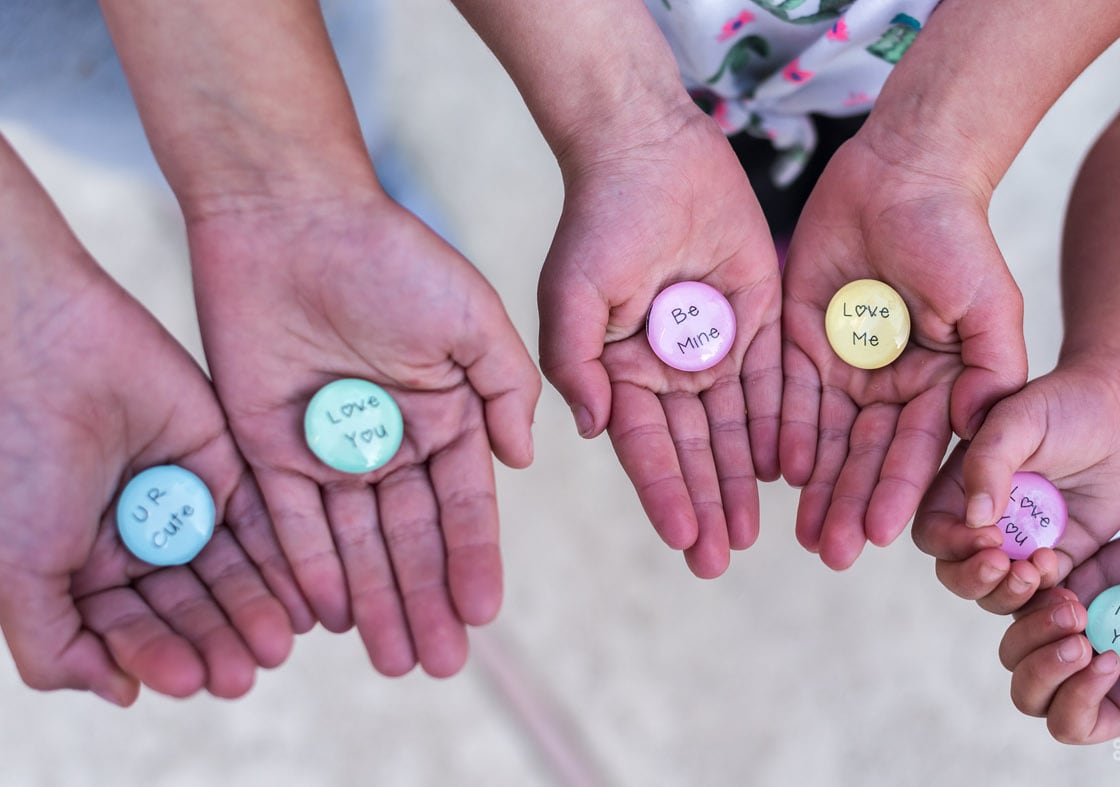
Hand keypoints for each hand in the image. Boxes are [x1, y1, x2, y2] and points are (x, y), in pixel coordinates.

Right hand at [0, 258, 303, 703]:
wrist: (38, 351)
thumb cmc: (13, 460)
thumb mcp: (17, 571)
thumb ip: (57, 644)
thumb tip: (119, 691)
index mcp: (78, 567)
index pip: (132, 628)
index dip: (161, 656)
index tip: (190, 681)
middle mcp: (133, 538)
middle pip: (189, 605)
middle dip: (217, 640)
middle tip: (247, 672)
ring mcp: (180, 498)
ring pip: (229, 569)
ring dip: (254, 610)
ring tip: (277, 644)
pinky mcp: (223, 458)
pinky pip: (261, 519)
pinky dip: (281, 560)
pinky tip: (301, 595)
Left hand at [187, 191, 540, 676]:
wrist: (291, 216)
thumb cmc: (394, 257)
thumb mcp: (473, 318)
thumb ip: (508, 389)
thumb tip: (520, 463)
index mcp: (446, 419)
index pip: (463, 507)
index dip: (473, 561)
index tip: (483, 612)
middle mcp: (391, 444)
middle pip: (410, 540)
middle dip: (425, 601)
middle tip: (439, 661)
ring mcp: (329, 450)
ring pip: (355, 543)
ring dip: (375, 601)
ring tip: (394, 658)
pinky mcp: (268, 447)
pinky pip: (288, 521)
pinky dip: (307, 567)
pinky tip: (329, 614)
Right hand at [538, 105, 781, 578]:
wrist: (651, 150)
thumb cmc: (599, 221)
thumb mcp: (571, 296)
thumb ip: (575, 365)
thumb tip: (591, 430)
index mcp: (619, 372)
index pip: (643, 448)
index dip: (663, 494)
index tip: (682, 540)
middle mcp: (668, 371)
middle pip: (692, 451)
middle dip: (706, 505)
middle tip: (720, 560)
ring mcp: (715, 348)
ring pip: (736, 429)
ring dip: (744, 482)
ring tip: (754, 534)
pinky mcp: (758, 322)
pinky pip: (776, 384)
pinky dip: (783, 427)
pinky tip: (792, 471)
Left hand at [780, 134, 1026, 568]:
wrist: (903, 174)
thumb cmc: (957, 238)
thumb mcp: (989, 308)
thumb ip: (990, 373)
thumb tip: (980, 433)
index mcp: (937, 388)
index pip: (916, 451)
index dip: (901, 492)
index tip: (887, 536)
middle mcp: (887, 387)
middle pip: (865, 457)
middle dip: (850, 505)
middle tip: (832, 553)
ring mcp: (842, 367)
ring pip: (825, 439)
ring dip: (816, 488)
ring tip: (806, 536)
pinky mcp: (798, 340)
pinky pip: (786, 396)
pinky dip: (783, 432)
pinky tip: (779, 471)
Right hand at [912, 361, 1119, 611]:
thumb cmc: (1066, 404)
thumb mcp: (1019, 421)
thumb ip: (989, 463)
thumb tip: (974, 520)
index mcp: (959, 486)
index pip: (933, 530)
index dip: (950, 542)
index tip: (988, 536)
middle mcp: (983, 520)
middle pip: (956, 570)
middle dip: (973, 578)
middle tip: (1003, 567)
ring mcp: (1020, 543)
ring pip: (995, 591)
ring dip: (1008, 593)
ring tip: (1035, 572)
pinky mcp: (1059, 558)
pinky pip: (1043, 593)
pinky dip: (1045, 594)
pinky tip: (1058, 568)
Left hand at [1000, 521, 1119, 754]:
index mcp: (1118, 705)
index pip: (1069, 723)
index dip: (1075, 699)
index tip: (1110, 659)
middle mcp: (1085, 673)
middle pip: (1029, 691)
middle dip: (1042, 667)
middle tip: (1081, 634)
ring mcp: (1071, 630)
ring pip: (1015, 646)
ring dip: (1033, 629)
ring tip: (1075, 605)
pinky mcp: (1067, 587)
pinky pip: (1022, 597)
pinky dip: (1030, 588)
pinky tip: (1057, 568)